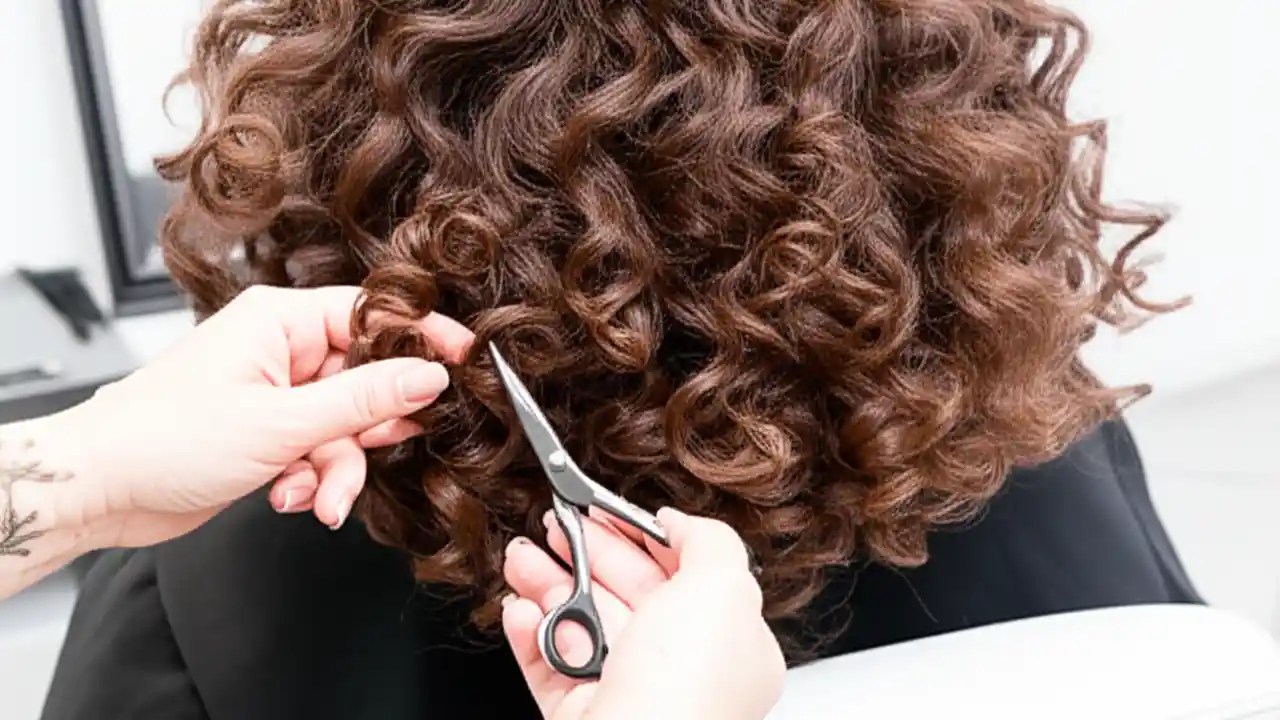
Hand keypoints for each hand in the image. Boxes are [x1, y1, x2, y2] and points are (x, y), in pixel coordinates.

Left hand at [46, 285, 472, 547]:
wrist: (101, 488)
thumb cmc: (164, 437)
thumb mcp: (282, 422)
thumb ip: (364, 399)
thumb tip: (428, 376)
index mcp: (281, 320)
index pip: (372, 314)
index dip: (420, 338)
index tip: (463, 362)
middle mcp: (282, 350)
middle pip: (365, 379)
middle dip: (367, 429)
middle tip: (378, 448)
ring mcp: (277, 392)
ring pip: (345, 426)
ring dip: (338, 468)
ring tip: (318, 497)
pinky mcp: (270, 431)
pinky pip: (320, 449)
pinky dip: (314, 478)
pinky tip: (292, 497)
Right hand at [502, 507, 785, 719]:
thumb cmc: (686, 688)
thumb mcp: (724, 588)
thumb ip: (708, 541)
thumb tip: (678, 522)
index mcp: (728, 643)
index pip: (683, 576)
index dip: (642, 536)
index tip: (606, 510)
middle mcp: (680, 672)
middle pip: (626, 594)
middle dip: (585, 553)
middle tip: (554, 524)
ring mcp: (628, 694)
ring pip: (582, 625)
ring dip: (547, 584)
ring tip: (520, 559)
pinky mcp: (581, 717)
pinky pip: (549, 667)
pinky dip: (530, 634)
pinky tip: (520, 610)